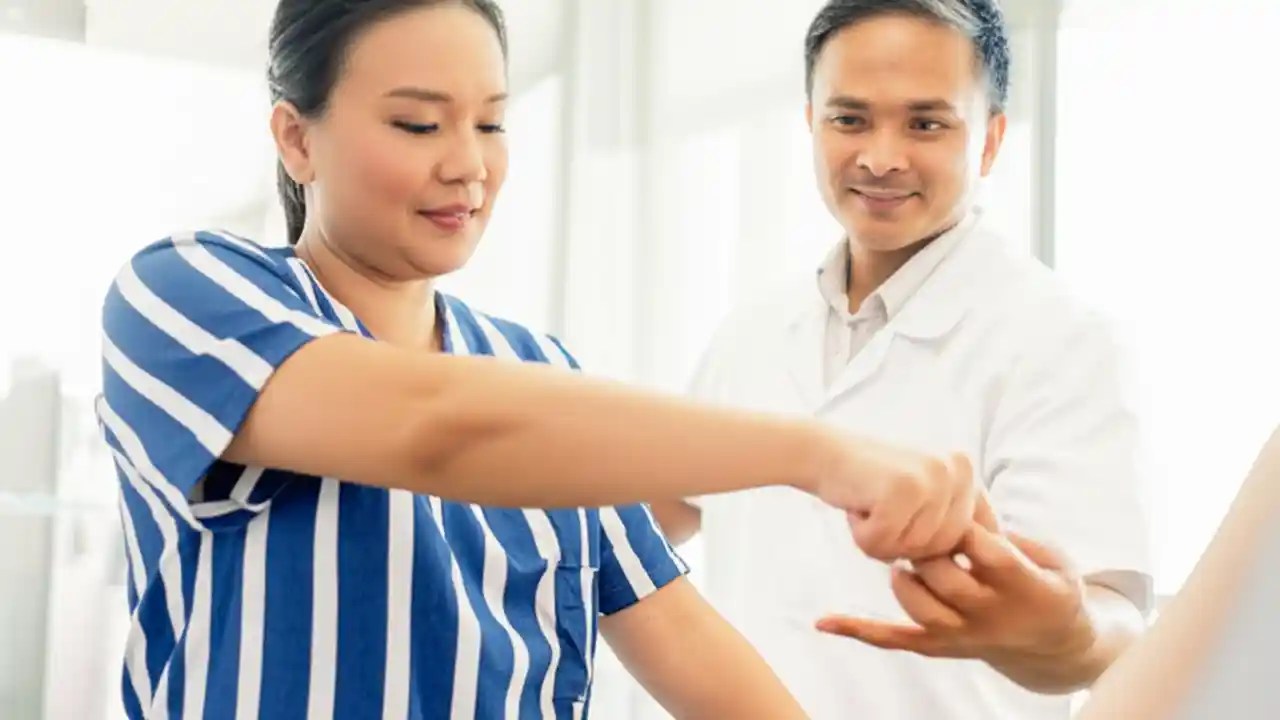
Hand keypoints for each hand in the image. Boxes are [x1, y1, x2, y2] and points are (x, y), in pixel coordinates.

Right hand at [810, 433, 979, 560]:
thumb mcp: (923, 499)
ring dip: (881, 542)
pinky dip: (863, 537)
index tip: (900, 517)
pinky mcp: (903, 488)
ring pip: (914, 551)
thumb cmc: (869, 486)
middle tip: (879, 513)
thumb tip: (983, 563)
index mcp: (966, 472)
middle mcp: (957, 470)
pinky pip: (885, 545)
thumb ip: (952, 520)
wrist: (821, 453)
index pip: (965, 541)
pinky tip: (857, 508)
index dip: (928, 544)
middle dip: (903, 544)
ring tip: (868, 509)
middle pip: (941, 550)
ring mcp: (933, 477)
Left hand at [815, 525, 1094, 670]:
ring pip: (922, 610)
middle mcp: (991, 616)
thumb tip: (971, 502)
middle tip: (917, 526)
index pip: (990, 555)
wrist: (1050, 644)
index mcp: (1025, 587)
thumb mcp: (1051, 555)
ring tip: (900, 558)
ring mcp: (963, 635)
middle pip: (949, 582)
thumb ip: (1012, 530)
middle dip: (928, 550)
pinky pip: (895, 640)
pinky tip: (824, 620)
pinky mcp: (939, 647)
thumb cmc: (1047, 583)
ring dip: (904, 581)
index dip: (967, 529)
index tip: (956, 509)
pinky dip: (858, 629)